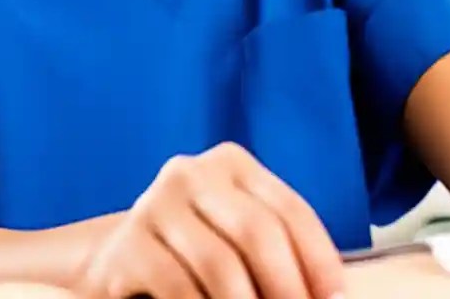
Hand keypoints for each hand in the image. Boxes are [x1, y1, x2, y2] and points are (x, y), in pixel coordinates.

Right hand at [77, 143, 344, 298]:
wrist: (121, 266)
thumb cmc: (197, 256)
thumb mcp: (240, 240)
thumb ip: (280, 253)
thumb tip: (328, 296)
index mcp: (231, 164)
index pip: (290, 210)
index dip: (320, 260)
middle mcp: (190, 173)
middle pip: (257, 231)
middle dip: (287, 286)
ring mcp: (152, 206)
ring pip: (219, 264)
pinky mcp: (126, 248)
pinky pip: (179, 288)